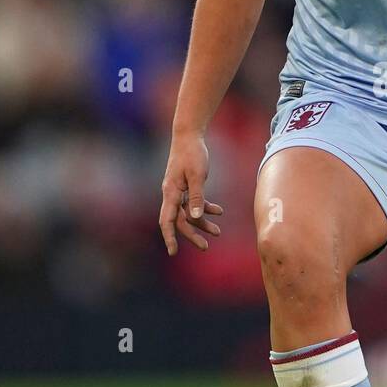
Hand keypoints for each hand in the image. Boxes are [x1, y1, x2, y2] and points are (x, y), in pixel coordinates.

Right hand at [160, 131, 223, 255]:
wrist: (189, 135)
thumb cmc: (192, 153)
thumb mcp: (197, 175)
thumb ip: (196, 196)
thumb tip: (195, 217)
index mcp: (171, 192)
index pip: (167, 220)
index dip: (170, 237)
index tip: (173, 251)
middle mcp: (171, 194)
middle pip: (180, 220)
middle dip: (192, 234)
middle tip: (206, 247)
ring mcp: (178, 191)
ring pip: (188, 213)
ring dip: (202, 223)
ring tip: (218, 232)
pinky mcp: (186, 186)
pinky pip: (194, 202)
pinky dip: (205, 208)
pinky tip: (219, 211)